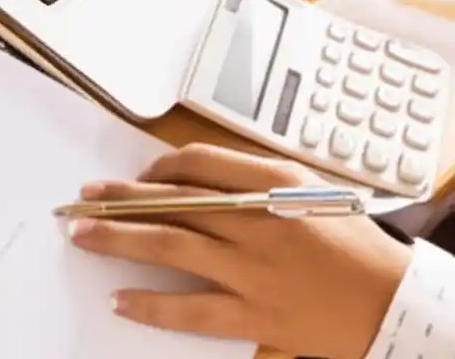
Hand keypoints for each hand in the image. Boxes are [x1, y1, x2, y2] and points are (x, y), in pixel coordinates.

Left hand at [69, 144, 410, 358]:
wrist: (394, 302)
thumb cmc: (350, 243)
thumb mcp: (307, 189)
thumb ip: (249, 177)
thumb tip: (186, 174)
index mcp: (274, 184)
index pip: (197, 162)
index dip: (154, 168)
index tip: (130, 176)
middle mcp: (259, 222)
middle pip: (173, 201)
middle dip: (119, 198)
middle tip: (81, 199)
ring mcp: (255, 270)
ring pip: (171, 246)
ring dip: (118, 239)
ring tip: (81, 236)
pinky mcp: (257, 315)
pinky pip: (192, 310)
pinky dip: (152, 305)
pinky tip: (120, 298)